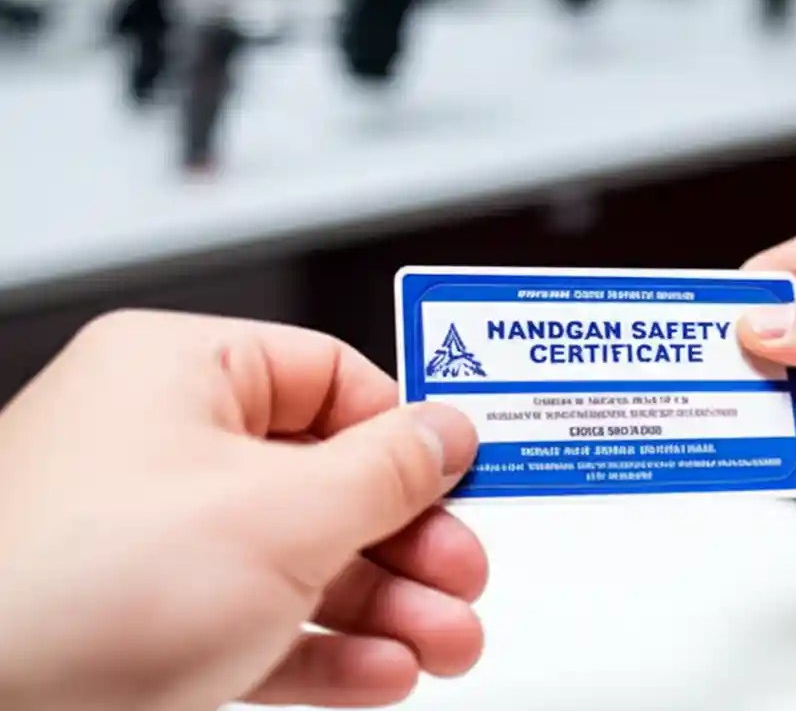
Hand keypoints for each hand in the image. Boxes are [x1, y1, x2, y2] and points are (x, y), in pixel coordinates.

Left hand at [0, 311, 485, 709]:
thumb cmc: (73, 592)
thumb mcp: (281, 515)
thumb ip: (385, 471)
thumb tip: (446, 433)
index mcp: (177, 375)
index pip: (329, 377)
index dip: (409, 429)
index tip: (467, 476)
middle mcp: (160, 446)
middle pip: (326, 479)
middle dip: (410, 542)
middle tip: (464, 578)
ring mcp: (152, 540)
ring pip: (300, 560)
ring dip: (385, 606)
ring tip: (447, 644)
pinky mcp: (145, 624)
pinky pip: (259, 621)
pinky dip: (327, 648)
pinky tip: (382, 674)